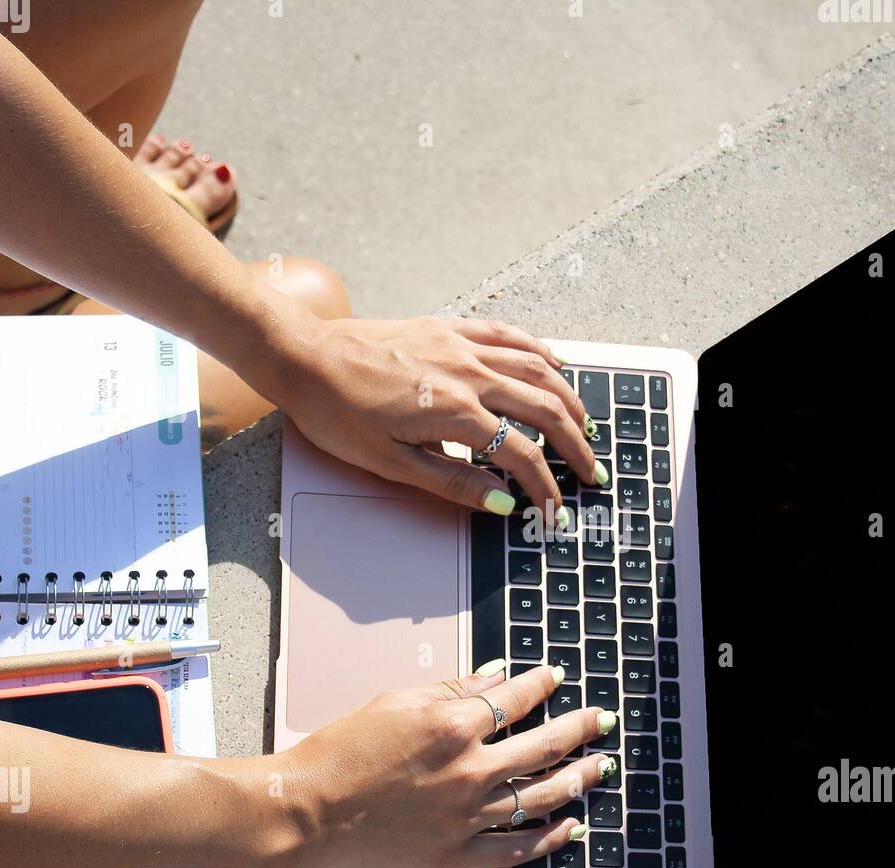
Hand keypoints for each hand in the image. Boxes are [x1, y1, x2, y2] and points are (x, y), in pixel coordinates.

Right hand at [247, 663, 617, 867]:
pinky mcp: (455, 854)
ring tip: (599, 767)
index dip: (542, 684)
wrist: (304, 811)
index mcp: (453, 724)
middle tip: (602, 720)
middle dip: (580, 728)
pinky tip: (570, 825)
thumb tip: (497, 677)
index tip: (555, 677)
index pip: (516, 698)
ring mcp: (466, 815)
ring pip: (542, 796)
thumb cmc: (340, 751)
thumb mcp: (395, 702)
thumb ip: (452, 689)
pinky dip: (549, 838)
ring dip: (578, 779)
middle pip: (545, 745)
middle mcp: (469, 769)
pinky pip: (517, 849)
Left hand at [252, 303, 607, 517]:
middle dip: (575, 445)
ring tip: (585, 427)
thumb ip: (451, 482)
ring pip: (538, 369)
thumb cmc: (337, 414)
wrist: (303, 357)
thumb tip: (500, 501)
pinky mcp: (450, 328)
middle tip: (592, 472)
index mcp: (455, 413)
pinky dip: (541, 350)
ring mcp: (462, 346)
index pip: (521, 456)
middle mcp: (469, 374)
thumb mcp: (389, 463)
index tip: (554, 513)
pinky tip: (558, 363)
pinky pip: (510, 335)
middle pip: (545, 409)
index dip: (545, 489)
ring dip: (569, 400)